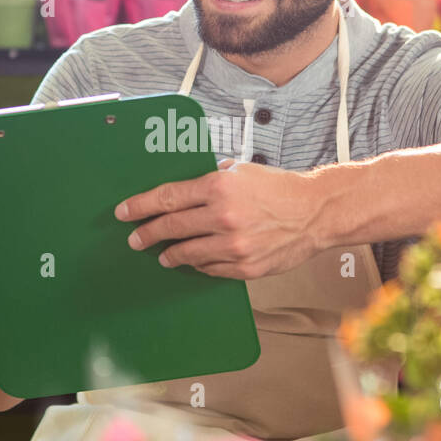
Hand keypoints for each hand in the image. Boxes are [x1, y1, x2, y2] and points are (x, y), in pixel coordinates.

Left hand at [115, 159, 324, 278]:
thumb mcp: (240, 171)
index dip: (140, 206)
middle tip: (135, 239)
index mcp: (219, 187)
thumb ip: (210, 180)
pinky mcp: (244, 266)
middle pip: (170, 227)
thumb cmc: (279, 189)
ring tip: (163, 254)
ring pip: (186, 253)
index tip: (124, 213)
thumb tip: (181, 192)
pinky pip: (209, 268)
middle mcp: (223, 216)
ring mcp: (233, 245)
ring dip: (169, 254)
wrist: (315, 212)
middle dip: (147, 234)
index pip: (167, 197)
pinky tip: (194, 261)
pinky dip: (198, 264)